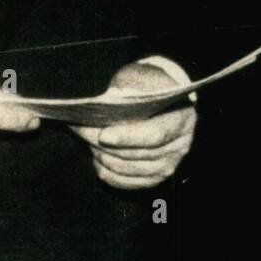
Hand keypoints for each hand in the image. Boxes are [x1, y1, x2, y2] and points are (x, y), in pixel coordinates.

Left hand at [71, 61, 196, 189]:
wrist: (160, 101)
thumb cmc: (149, 87)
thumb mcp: (141, 78)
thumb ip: (129, 87)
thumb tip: (110, 100)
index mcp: (181, 120)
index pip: (154, 135)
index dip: (128, 137)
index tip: (103, 134)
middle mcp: (179, 147)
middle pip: (135, 154)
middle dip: (103, 143)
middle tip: (78, 127)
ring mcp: (167, 166)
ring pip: (125, 168)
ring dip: (100, 154)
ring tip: (84, 137)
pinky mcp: (152, 179)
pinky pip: (123, 182)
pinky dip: (105, 170)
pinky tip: (95, 154)